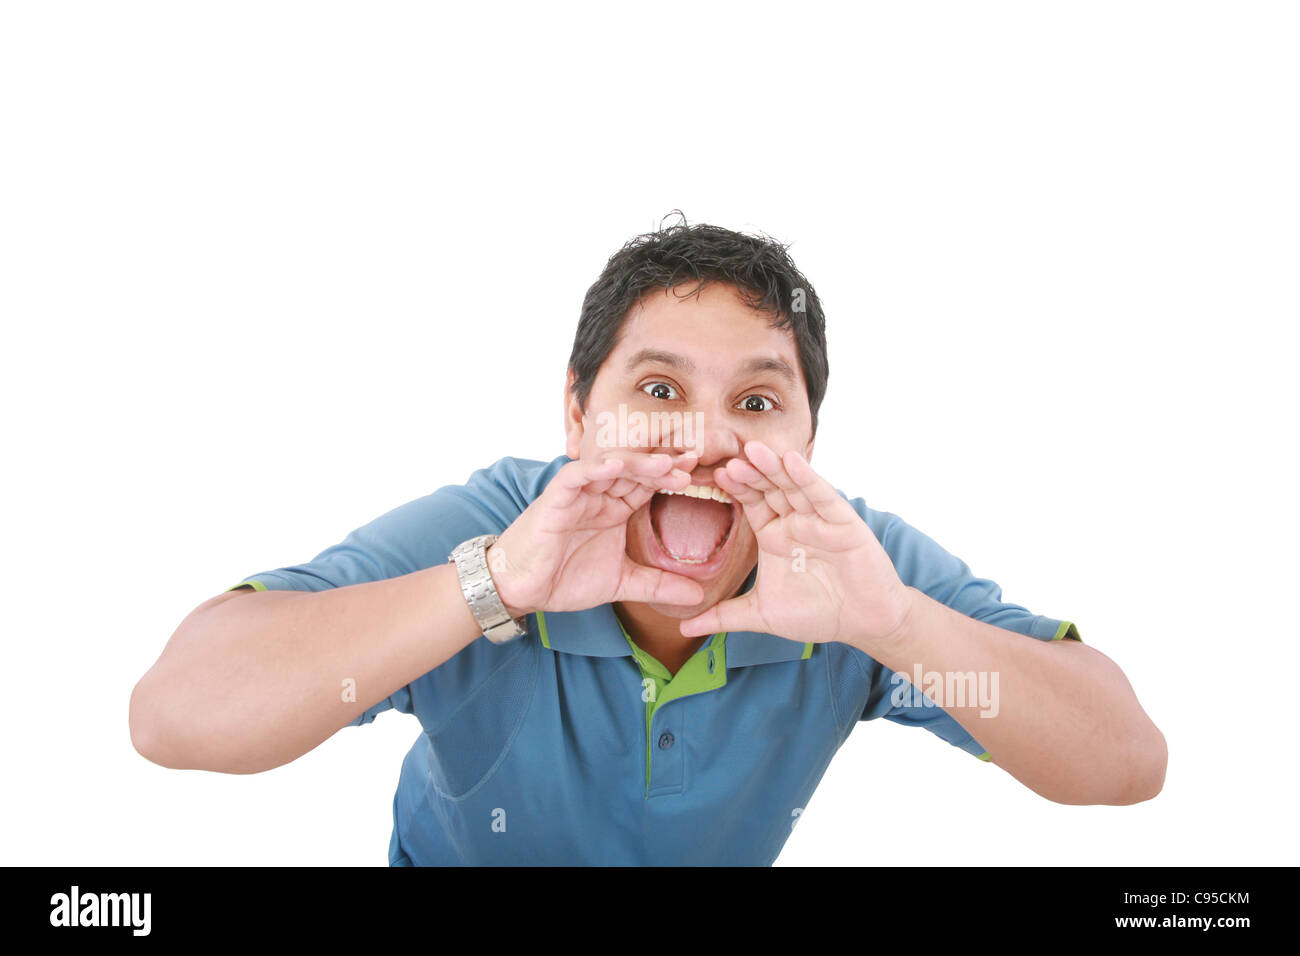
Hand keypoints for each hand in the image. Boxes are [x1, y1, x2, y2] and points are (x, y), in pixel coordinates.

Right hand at [487, 451, 706, 615]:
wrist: (522, 590)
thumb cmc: (564, 578)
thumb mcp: (621, 583)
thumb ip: (658, 585)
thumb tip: (699, 597)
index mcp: (615, 508)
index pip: (649, 484)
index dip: (674, 477)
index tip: (703, 474)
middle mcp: (599, 494)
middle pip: (636, 469)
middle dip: (665, 464)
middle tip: (695, 460)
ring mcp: (578, 493)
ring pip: (611, 466)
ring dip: (638, 463)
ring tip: (666, 464)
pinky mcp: (555, 498)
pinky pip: (576, 475)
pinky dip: (595, 467)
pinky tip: (617, 465)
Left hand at [678, 441, 913, 652]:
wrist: (863, 623)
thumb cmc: (817, 614)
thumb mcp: (762, 615)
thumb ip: (724, 617)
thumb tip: (684, 628)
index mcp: (774, 534)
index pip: (750, 503)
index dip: (734, 488)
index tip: (710, 474)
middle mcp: (794, 520)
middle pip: (768, 487)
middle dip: (749, 472)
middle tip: (726, 456)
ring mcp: (819, 518)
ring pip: (793, 485)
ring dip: (774, 467)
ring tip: (753, 449)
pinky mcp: (843, 522)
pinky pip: (823, 496)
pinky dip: (808, 478)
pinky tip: (792, 461)